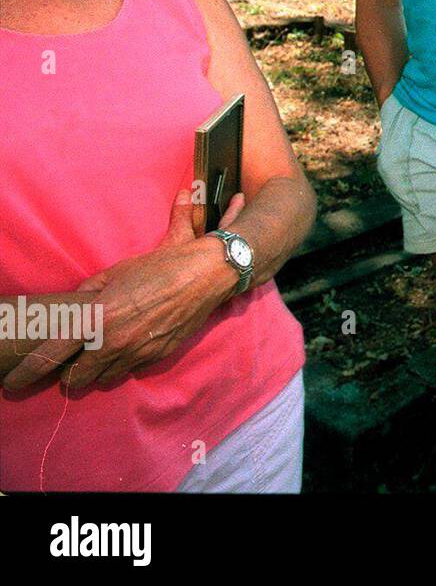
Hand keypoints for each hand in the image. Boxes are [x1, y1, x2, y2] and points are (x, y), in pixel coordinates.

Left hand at [3, 188, 245, 391]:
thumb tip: (79, 299)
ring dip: (95, 373)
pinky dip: (123, 365)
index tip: (15, 381)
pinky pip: (130, 370)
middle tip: (66, 369)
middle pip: (75, 378)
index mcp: (96, 317)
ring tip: (98, 360)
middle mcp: (112, 341)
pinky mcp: (156, 356)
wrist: (205, 275)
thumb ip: (92, 289)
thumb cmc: (160, 266)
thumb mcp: (118, 271)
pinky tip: (128, 349)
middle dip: (67, 377)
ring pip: (102, 378)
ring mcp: (136, 352)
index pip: (51, 354)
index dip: (29, 371)